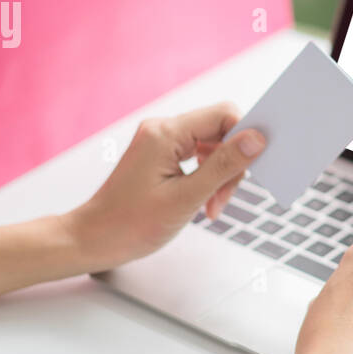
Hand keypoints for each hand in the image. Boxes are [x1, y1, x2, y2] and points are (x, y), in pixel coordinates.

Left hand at [64, 103, 264, 271]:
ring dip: (220, 175)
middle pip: (219, 130)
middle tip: (223, 198)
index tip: (254, 167)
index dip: (244, 137)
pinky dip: (207, 178)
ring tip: (212, 206)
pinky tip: (204, 202)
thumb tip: (256, 139)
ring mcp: (160, 141)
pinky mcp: (160, 155)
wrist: (96, 239)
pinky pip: (197, 156)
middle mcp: (162, 130)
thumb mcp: (186, 198)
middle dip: (230, 163)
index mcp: (165, 133)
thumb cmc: (131, 224)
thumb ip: (223, 166)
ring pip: (211, 145)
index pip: (222, 115)